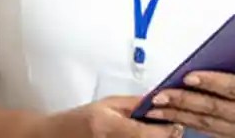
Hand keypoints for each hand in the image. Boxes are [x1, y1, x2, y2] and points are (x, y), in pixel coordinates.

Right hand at [27, 96, 184, 137]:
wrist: (57, 136)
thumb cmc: (81, 119)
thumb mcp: (107, 104)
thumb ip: (133, 104)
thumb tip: (159, 100)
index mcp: (109, 126)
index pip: (145, 133)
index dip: (166, 131)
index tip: (177, 124)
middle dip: (164, 136)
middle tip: (173, 128)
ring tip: (158, 131)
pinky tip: (146, 135)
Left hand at [142, 49, 234, 137]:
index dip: (213, 82)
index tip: (191, 75)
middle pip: (214, 107)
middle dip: (184, 100)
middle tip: (161, 94)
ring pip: (206, 121)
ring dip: (179, 114)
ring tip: (156, 106)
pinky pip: (209, 131)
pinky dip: (187, 124)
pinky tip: (170, 118)